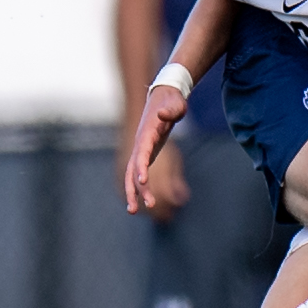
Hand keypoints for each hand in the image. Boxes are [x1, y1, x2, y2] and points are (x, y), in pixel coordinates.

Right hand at [124, 85, 188, 214]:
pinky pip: (138, 172)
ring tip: (134, 211)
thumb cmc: (172, 101)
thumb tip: (163, 115)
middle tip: (140, 206)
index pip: (142, 152)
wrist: (163, 96)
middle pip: (132, 168)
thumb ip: (171, 110)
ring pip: (131, 174)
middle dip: (133, 188)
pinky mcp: (145, 153)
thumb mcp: (176, 104)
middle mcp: (140, 143)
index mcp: (147, 133)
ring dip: (133, 192)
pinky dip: (139, 186)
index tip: (142, 181)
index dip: (141, 166)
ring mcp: (140, 149)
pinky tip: (143, 201)